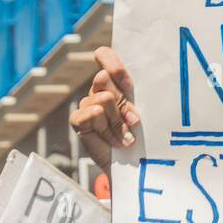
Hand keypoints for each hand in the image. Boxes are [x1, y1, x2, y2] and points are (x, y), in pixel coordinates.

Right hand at [69, 47, 139, 174]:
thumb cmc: (143, 136)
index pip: (104, 55)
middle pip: (103, 78)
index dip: (114, 65)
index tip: (130, 85)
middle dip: (123, 102)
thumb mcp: (141, 113)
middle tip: (135, 121)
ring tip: (127, 137)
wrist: (134, 167)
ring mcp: (87, 104)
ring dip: (119, 121)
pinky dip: (108, 131)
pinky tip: (116, 142)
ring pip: (103, 98)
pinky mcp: (78, 120)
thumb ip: (133, 98)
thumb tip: (127, 93)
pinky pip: (92, 114)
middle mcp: (98, 89)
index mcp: (114, 82)